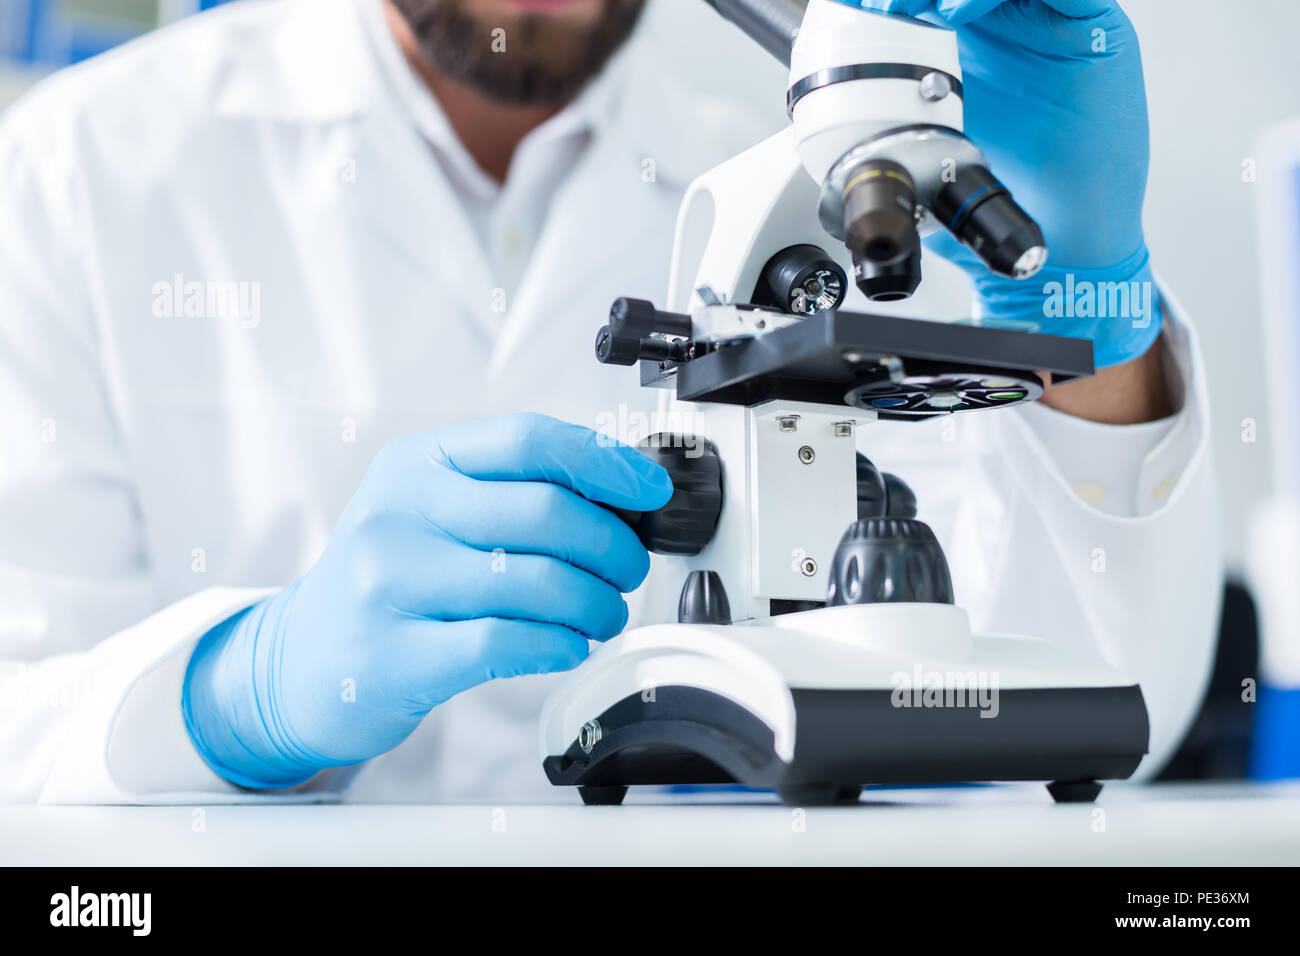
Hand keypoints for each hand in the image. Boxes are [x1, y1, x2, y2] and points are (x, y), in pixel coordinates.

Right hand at [182, 413, 672, 788]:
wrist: (299, 660)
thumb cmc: (388, 580)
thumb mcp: (428, 512)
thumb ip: (507, 494)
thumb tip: (620, 495)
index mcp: (415, 465)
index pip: (528, 439)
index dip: (604, 461)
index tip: (649, 489)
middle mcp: (398, 514)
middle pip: (544, 511)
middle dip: (612, 545)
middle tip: (628, 570)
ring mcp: (390, 584)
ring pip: (535, 581)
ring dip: (595, 603)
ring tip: (603, 614)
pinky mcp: (395, 655)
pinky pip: (506, 642)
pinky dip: (558, 644)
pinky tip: (568, 644)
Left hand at [839, 0, 1159, 366]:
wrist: (1070, 236)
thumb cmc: (1011, 194)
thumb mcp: (929, 153)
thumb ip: (889, 132)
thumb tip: (817, 147)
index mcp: (966, 44)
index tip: (846, 8)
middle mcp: (1005, 25)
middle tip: (878, 4)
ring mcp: (1048, 22)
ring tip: (912, 5)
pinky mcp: (1094, 30)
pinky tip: (958, 10)